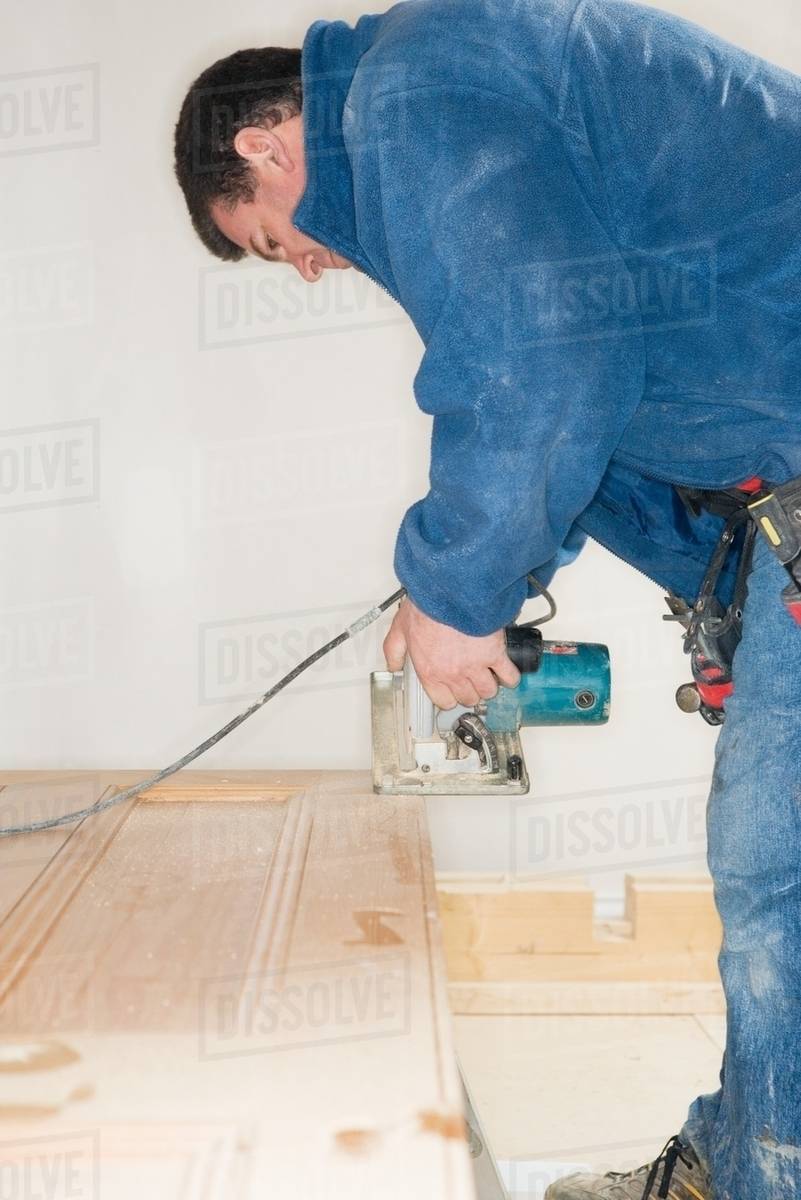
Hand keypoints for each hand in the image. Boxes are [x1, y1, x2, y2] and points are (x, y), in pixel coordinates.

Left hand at [383, 597, 520, 709]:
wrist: (451, 592)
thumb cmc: (427, 607)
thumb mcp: (400, 629)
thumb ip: (394, 651)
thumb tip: (393, 666)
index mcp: (430, 672)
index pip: (443, 701)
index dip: (449, 696)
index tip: (452, 690)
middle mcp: (454, 674)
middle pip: (468, 698)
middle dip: (469, 692)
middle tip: (470, 681)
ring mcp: (476, 666)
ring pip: (488, 691)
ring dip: (488, 686)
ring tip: (487, 676)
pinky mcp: (495, 654)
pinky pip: (508, 676)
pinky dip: (509, 677)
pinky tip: (505, 673)